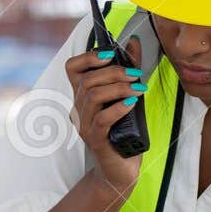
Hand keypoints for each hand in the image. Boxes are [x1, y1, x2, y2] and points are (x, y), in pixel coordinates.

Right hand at [64, 35, 145, 195]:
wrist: (121, 169)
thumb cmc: (124, 131)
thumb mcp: (127, 96)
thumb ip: (128, 70)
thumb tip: (133, 42)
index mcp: (82, 96)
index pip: (72, 68)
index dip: (89, 56)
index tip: (111, 54)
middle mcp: (78, 109)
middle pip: (87, 80)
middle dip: (114, 72)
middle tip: (136, 74)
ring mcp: (84, 126)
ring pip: (94, 96)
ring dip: (119, 88)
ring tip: (138, 88)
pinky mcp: (95, 140)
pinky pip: (102, 119)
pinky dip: (118, 107)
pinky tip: (131, 103)